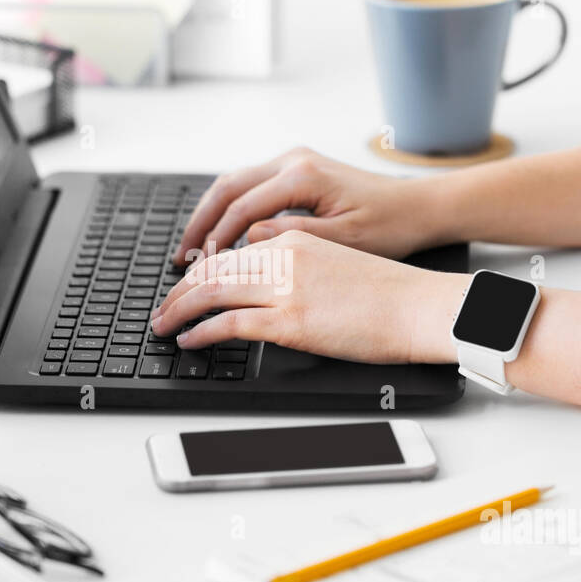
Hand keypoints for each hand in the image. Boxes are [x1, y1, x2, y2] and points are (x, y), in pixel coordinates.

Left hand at [152, 231, 466, 363]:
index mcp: (295, 241)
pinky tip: (190, 340)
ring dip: (179, 311)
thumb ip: (296, 269)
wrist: (418, 307)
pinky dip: (201, 333)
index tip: (186, 287)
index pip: (232, 253)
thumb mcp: (334, 264)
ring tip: (163, 327)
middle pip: (212, 269)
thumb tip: (265, 290)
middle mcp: (284, 258)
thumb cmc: (388, 294)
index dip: (200, 272)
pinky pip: (228, 324)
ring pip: (211, 293)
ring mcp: (285, 289)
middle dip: (179, 291)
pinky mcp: (289, 321)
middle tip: (162, 310)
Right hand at [173, 147, 436, 264]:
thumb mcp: (344, 239)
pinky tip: (220, 235)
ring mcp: (293, 162)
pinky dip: (228, 210)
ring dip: (209, 215)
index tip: (200, 269)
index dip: (217, 241)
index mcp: (302, 176)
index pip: (242, 208)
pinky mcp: (296, 171)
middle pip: (226, 188)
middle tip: (180, 259)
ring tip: (192, 249)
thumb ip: (294, 237)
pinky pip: (249, 186)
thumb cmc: (389, 226)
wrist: (416, 207)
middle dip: (199, 224)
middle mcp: (293, 161)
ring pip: (233, 183)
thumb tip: (250, 239)